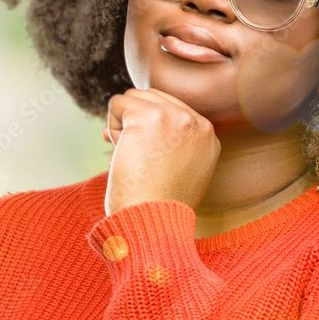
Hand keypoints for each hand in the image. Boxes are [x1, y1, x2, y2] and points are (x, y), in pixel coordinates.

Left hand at [101, 88, 220, 216]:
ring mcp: (174, 117)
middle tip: (131, 154)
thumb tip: (117, 125)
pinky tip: (119, 149)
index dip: (148, 126)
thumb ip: (163, 143)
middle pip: (153, 97)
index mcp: (207, 136)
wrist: (152, 222)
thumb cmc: (156, 206)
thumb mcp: (174, 171)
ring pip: (134, 97)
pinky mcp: (148, 117)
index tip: (141, 151)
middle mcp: (196, 123)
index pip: (171, 108)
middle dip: (135, 121)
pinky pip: (117, 102)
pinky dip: (111, 124)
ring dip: (122, 123)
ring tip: (127, 153)